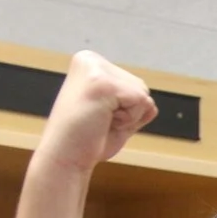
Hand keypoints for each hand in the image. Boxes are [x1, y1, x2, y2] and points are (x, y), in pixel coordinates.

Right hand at [39, 50, 157, 170]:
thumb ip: (130, 102)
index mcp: (90, 63)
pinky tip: (104, 121)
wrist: (66, 157)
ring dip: (130, 117)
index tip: (100, 117)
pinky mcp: (103, 83)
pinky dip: (129, 120)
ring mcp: (95, 69)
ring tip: (102, 121)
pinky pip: (142, 103)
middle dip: (130, 113)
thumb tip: (150, 103)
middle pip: (141, 87)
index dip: (126, 110)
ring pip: (143, 95)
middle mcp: (90, 60)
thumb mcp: (112, 113)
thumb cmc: (88, 140)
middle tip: (101, 122)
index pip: (134, 85)